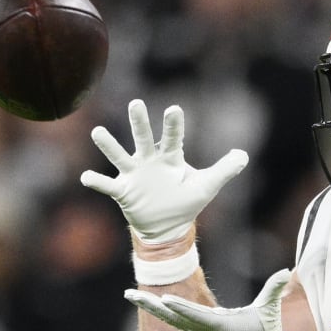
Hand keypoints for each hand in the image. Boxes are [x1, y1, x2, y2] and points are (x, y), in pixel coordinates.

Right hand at [80, 100, 247, 243]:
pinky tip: (86, 177)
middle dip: (140, 123)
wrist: (167, 227)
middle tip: (136, 104)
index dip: (174, 125)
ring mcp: (134, 175)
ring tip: (97, 132)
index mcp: (170, 158)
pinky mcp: (123, 192)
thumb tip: (244, 155)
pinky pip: (108, 185)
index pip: (173, 138)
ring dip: (109, 145)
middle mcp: (150, 161)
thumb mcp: (207, 186)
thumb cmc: (185, 202)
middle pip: (144, 139)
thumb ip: (224, 170)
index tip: (174, 109)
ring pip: (121, 156)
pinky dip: (97, 181)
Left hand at [125, 269, 294, 330]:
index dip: (181, 307)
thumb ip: (274, 291)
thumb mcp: (270, 311)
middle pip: (172, 316)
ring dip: (150, 307)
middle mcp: (203, 330)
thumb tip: (286, 272)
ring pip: (168, 318)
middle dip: (152, 305)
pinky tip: (145, 303)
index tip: (164, 301)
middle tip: (131, 296)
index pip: (196, 315)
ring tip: (131, 296)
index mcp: (218, 325)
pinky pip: (172, 320)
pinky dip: (158, 311)